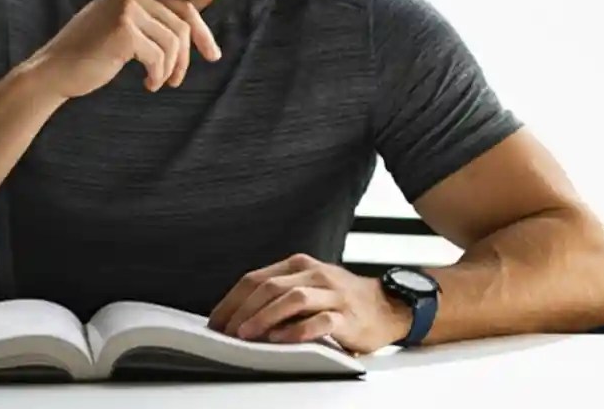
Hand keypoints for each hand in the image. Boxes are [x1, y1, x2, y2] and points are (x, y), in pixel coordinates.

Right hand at [23, 0, 221, 98]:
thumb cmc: (88, 54)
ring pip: (173, 42)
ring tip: (158, 82)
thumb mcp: (121, 27)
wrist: (54, 69)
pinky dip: (158, 75)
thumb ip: (150, 20)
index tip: (212, 55)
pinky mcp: (124, 30)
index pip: (182, 6)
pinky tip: (147, 83)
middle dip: (185, 57)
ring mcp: (127, 8)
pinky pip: (159, 56)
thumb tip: (193, 33)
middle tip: (177, 81)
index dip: (201, 32)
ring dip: (170, 69)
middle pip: (182, 25)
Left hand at [206, 253, 413, 354]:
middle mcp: (313, 274)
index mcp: (298, 265)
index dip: (231, 301)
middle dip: (242, 311)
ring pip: (292, 299)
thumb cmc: (339, 300)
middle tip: (225, 332)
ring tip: (246, 335)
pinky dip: (298, 330)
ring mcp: (332, 294)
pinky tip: (281, 339)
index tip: (215, 323)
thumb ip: (278, 294)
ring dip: (264, 317)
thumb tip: (237, 317)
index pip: (255, 279)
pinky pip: (320, 321)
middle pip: (269, 287)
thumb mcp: (307, 287)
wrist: (388, 306)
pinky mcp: (348, 316)